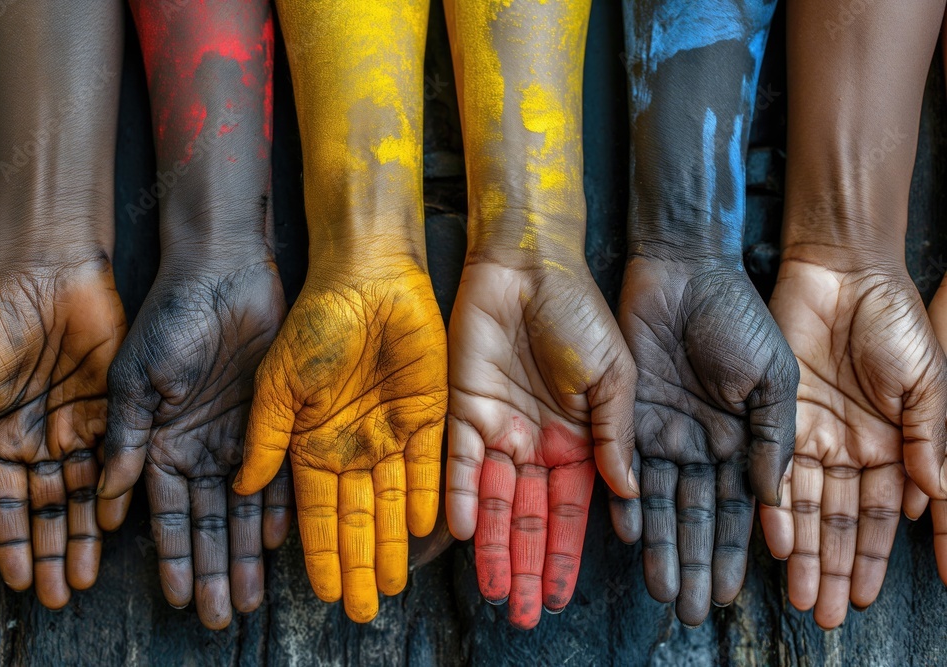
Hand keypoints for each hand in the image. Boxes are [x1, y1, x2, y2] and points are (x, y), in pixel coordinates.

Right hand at [0, 256, 126, 607]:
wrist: (49, 273)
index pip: (6, 505)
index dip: (12, 543)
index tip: (18, 581)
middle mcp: (41, 439)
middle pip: (49, 508)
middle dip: (52, 551)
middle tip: (59, 593)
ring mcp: (79, 425)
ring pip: (84, 491)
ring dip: (84, 534)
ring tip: (85, 574)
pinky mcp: (115, 408)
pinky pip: (117, 458)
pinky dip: (116, 490)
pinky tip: (115, 522)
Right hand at [99, 259, 290, 629]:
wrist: (224, 273)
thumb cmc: (170, 318)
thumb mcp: (138, 378)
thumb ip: (127, 437)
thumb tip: (107, 499)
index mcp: (160, 443)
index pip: (167, 515)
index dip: (173, 557)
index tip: (179, 598)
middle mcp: (200, 448)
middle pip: (209, 523)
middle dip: (214, 570)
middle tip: (221, 616)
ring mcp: (240, 436)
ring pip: (245, 508)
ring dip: (247, 552)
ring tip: (251, 597)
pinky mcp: (276, 419)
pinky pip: (279, 473)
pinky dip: (279, 506)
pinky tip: (280, 541)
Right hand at [234, 258, 446, 622]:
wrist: (369, 276)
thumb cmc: (316, 322)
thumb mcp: (279, 380)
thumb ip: (267, 435)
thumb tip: (246, 490)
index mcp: (312, 442)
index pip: (316, 513)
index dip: (320, 554)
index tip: (322, 594)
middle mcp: (352, 446)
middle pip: (357, 520)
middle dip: (358, 566)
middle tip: (362, 611)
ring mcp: (392, 433)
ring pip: (393, 504)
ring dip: (393, 545)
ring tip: (391, 588)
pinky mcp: (429, 415)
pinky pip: (430, 470)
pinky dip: (429, 502)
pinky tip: (426, 535)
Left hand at [446, 259, 636, 629]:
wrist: (530, 264)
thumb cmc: (581, 312)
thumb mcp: (615, 377)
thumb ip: (615, 436)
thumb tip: (627, 495)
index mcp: (577, 440)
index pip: (569, 512)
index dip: (563, 554)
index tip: (556, 597)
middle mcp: (534, 443)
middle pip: (527, 518)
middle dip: (523, 566)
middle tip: (519, 615)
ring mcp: (497, 428)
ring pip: (491, 501)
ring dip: (490, 548)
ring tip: (491, 592)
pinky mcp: (460, 409)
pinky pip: (456, 463)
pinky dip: (457, 497)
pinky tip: (460, 535)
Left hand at [616, 255, 796, 625]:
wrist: (684, 271)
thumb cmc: (738, 317)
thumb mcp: (774, 379)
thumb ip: (772, 441)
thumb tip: (773, 506)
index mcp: (738, 439)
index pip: (737, 510)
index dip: (733, 553)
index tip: (730, 594)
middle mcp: (696, 443)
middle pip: (694, 516)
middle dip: (694, 562)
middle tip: (691, 609)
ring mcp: (658, 431)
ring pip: (657, 502)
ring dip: (660, 546)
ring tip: (663, 590)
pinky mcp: (621, 414)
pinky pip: (621, 467)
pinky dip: (625, 501)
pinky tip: (630, 537)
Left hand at [760, 258, 946, 627]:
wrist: (840, 273)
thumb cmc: (893, 321)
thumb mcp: (925, 381)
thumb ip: (930, 436)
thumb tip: (936, 494)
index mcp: (889, 445)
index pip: (885, 514)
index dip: (880, 553)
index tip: (874, 595)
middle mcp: (845, 449)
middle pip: (837, 522)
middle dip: (834, 568)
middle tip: (826, 614)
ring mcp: (805, 436)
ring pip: (800, 508)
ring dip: (799, 553)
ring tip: (798, 596)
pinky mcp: (769, 419)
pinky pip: (766, 472)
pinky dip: (769, 508)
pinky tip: (771, 543)